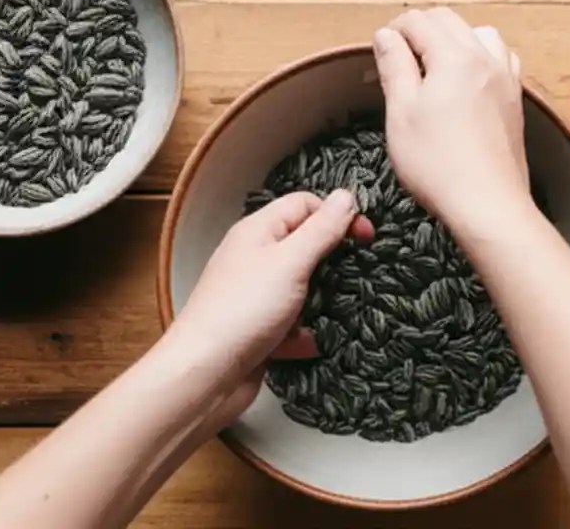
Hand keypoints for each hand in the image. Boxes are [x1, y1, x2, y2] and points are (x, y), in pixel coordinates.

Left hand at [168, 189, 373, 385]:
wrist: (204, 374)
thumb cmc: (245, 310)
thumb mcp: (291, 262)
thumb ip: (321, 229)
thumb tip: (346, 195)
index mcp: (258, 231)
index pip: (305, 205)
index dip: (337, 215)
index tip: (364, 237)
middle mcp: (254, 258)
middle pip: (305, 246)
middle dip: (332, 260)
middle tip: (356, 275)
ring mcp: (255, 295)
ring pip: (301, 287)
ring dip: (320, 300)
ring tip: (337, 310)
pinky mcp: (258, 329)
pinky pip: (291, 324)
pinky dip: (303, 333)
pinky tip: (309, 343)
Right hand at [373, 7, 531, 229]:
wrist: (488, 204)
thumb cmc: (437, 164)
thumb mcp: (401, 113)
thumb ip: (394, 66)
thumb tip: (386, 35)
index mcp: (454, 56)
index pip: (418, 21)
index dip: (392, 31)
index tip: (380, 53)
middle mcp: (485, 57)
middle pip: (448, 20)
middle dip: (420, 30)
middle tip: (399, 59)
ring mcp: (506, 76)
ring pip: (478, 33)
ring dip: (453, 38)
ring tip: (433, 66)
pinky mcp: (515, 98)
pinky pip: (500, 57)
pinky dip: (480, 55)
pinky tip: (467, 79)